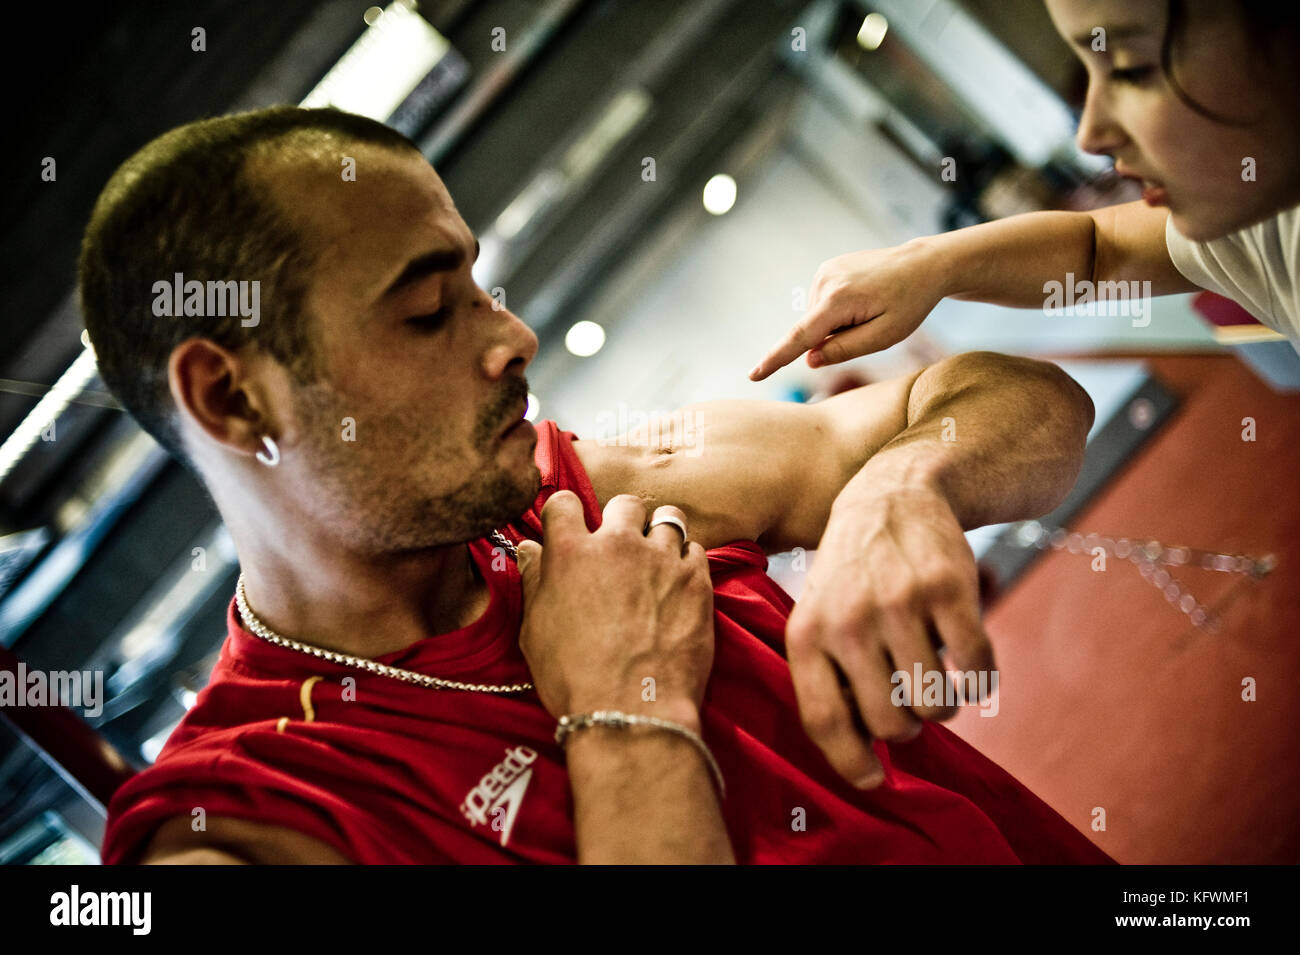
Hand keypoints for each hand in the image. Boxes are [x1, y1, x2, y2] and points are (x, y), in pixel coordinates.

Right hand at [515, 490, 714, 728]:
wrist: (630, 710)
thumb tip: (530, 551)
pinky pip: (695, 550)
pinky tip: (678, 584)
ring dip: (660, 534)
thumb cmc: (573, 678)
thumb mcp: (534, 631)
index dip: (564, 515)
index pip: (564, 503)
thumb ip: (534, 582)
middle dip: (621, 520)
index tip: (569, 530)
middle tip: (621, 548)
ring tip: (656, 558)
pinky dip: (686, 562)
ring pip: (668, 518)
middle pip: (624, 504)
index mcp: (570, 553)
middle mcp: (618, 544)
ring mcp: (661, 559)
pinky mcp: (696, 580)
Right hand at [749, 241, 943, 380]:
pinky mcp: (827, 269)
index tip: (753, 375)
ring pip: (819, 319)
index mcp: (839, 300)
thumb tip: (810, 359)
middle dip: (836, 338)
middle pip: (815, 330)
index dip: (776, 359)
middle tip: (873, 323)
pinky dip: (839, 311)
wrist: (923, 264)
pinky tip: (863, 298)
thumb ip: (845, 349)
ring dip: (839, 324)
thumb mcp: (885, 335)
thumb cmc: (910, 303)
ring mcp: (824, 271)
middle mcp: (825, 281)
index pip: (800, 337)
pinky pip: (824, 304)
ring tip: (871, 308)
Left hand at [784, 483, 993, 787]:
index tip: (873, 781)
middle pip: (889, 725)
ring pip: (936, 705)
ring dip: (944, 703)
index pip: (824, 721)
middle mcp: (848, 621)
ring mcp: (899, 605)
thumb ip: (829, 679)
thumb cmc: (852, 575)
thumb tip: (861, 760)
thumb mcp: (817, 616)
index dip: (850, 764)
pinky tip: (968, 662)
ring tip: (935, 675)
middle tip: (909, 700)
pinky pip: (977, 671)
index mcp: (806, 634)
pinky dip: (981, 680)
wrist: (890, 496)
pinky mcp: (948, 590)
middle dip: (906, 726)